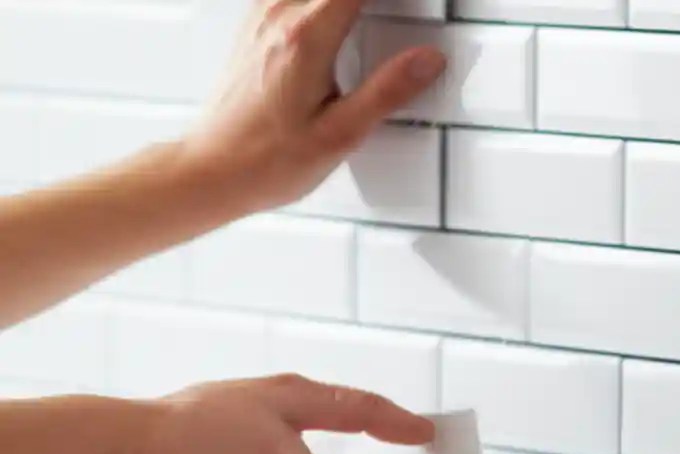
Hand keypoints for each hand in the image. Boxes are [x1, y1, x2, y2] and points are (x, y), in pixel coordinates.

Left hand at [181, 0, 445, 212]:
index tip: (414, 5)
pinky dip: (319, 0)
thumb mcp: (341, 134)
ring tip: (369, 15)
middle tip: (400, 11)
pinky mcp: (254, 29)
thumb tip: (427, 60)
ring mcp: (261, 19)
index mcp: (307, 38)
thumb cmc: (267, 160)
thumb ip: (388, 91)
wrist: (212, 171)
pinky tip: (333, 14)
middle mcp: (278, 17)